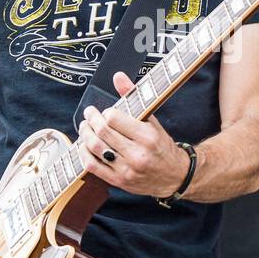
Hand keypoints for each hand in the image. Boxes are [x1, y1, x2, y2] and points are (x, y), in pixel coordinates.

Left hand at [77, 70, 190, 197]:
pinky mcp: (119, 181)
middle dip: (91, 120)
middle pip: (103, 132)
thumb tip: (118, 76)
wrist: (175, 176)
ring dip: (85, 134)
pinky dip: (83, 153)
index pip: (114, 119)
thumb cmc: (162, 146)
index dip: (106, 113)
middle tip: (89, 114)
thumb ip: (133, 97)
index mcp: (147, 137)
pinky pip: (93, 166)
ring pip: (95, 148)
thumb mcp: (152, 121)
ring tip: (85, 127)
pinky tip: (84, 146)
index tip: (105, 111)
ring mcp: (127, 169)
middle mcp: (137, 154)